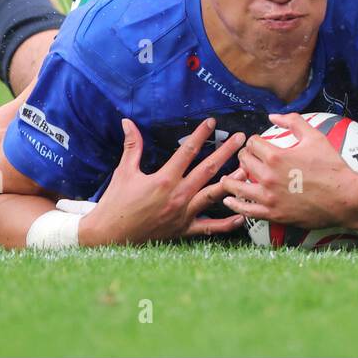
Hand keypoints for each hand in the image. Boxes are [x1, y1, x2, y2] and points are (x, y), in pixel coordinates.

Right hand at [81, 117, 247, 244]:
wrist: (110, 235)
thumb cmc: (116, 203)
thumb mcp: (124, 171)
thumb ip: (132, 146)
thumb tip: (127, 122)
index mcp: (164, 179)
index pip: (187, 152)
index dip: (200, 135)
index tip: (212, 122)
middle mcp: (178, 196)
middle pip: (208, 170)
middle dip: (226, 152)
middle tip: (241, 139)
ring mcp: (183, 214)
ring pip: (213, 195)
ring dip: (232, 182)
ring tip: (247, 170)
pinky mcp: (183, 229)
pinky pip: (209, 227)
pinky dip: (226, 223)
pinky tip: (241, 215)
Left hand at [220, 113, 357, 230]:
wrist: (344, 198)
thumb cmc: (331, 167)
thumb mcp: (315, 137)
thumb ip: (293, 122)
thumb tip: (273, 115)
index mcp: (277, 156)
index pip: (252, 143)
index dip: (254, 140)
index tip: (257, 143)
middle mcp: (269, 177)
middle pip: (244, 161)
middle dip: (244, 156)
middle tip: (248, 158)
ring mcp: (269, 197)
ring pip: (238, 187)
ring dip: (231, 180)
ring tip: (229, 179)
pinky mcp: (273, 214)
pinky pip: (246, 210)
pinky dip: (235, 204)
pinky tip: (229, 200)